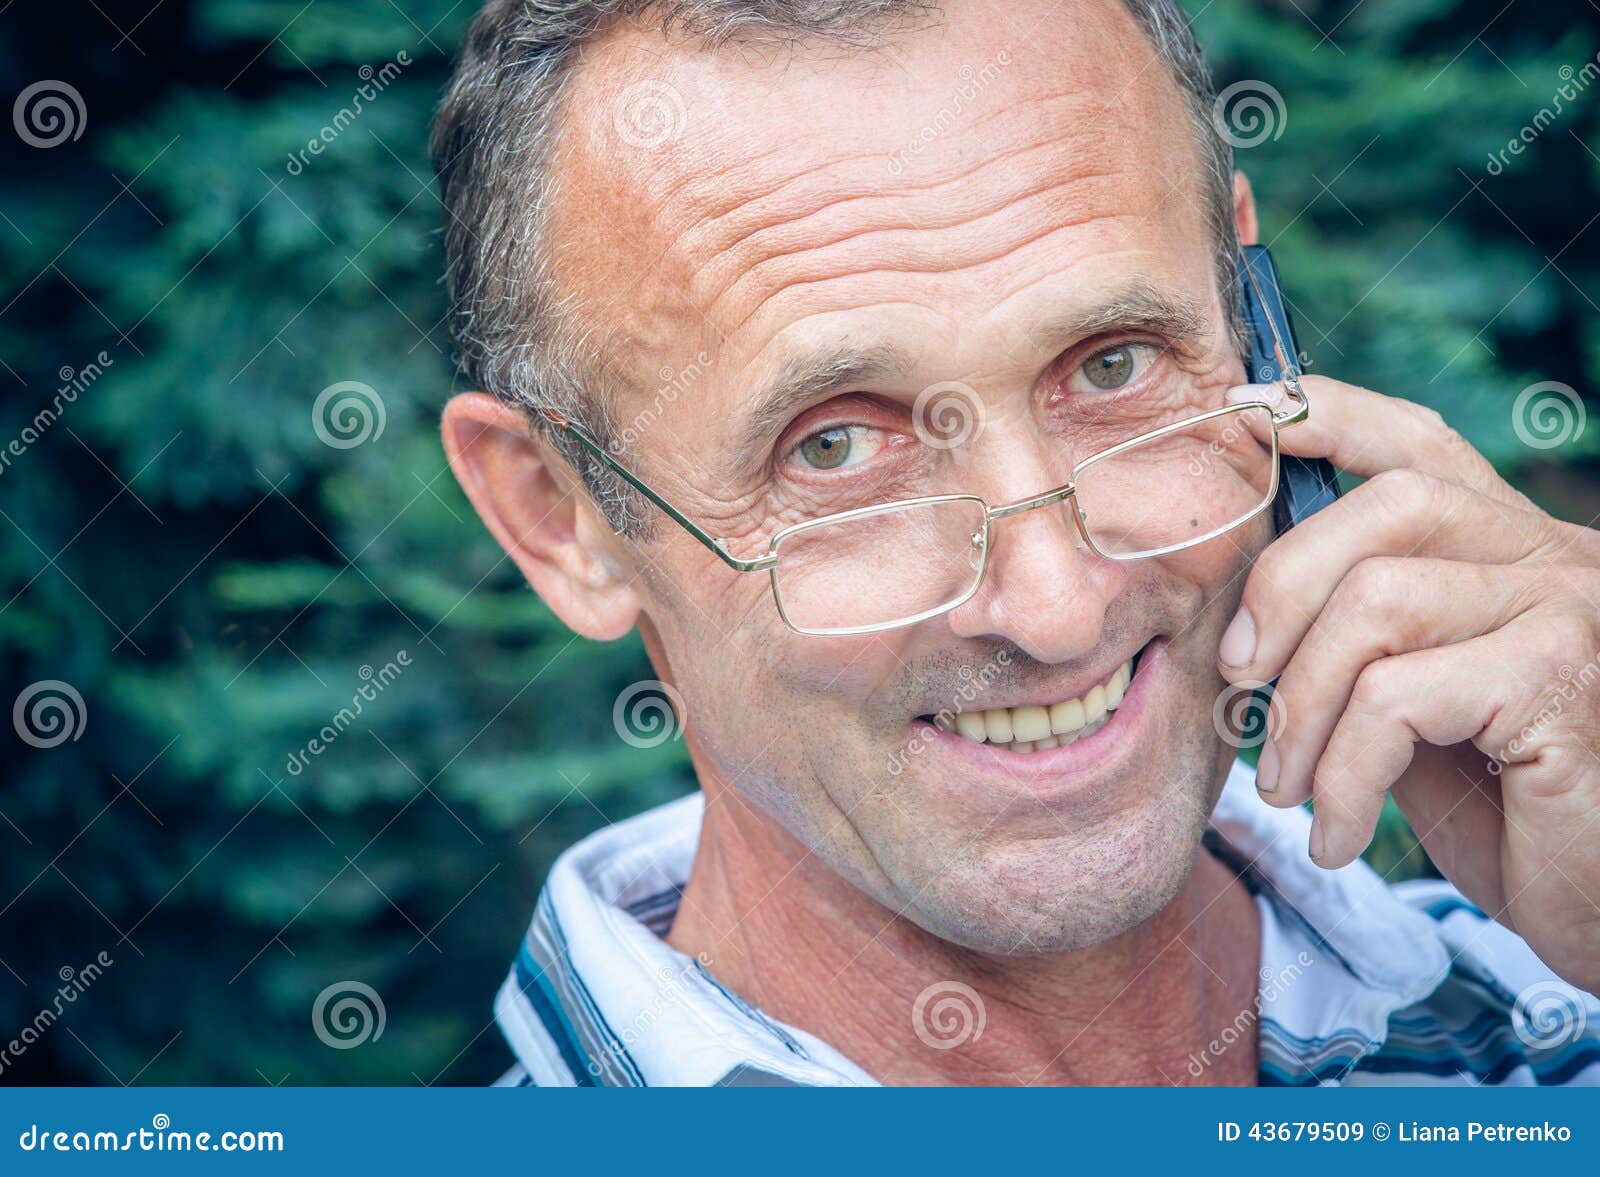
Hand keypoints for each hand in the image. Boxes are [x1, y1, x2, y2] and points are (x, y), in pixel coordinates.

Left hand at [1219, 375, 1599, 992]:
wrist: (1593, 907)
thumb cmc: (1496, 812)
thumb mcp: (1406, 706)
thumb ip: (1354, 637)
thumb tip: (1239, 611)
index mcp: (1509, 547)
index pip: (1420, 445)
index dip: (1329, 415)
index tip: (1242, 413)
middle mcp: (1555, 555)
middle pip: (1387, 504)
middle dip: (1280, 591)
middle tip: (1237, 684)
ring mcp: (1570, 609)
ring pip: (1377, 602)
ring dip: (1299, 707)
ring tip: (1286, 785)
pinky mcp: (1562, 679)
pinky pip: (1396, 697)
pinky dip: (1342, 772)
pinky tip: (1339, 831)